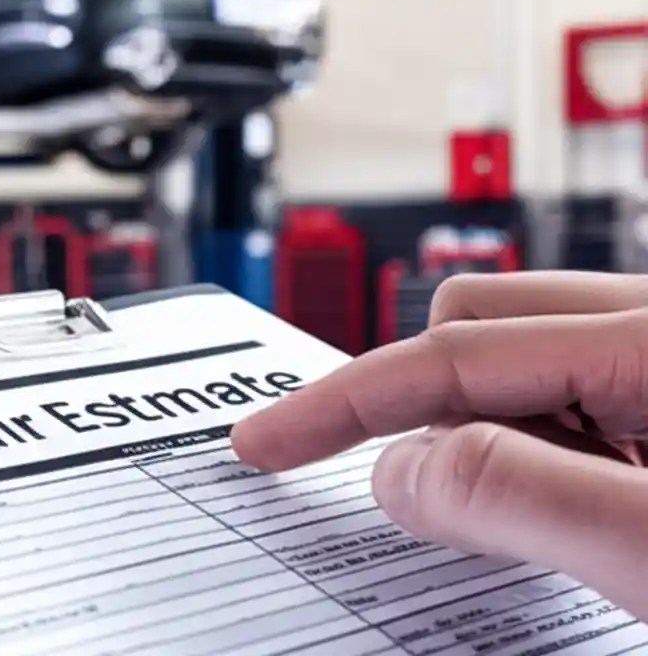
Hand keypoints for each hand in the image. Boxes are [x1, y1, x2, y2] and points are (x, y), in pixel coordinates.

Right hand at [232, 271, 647, 618]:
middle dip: (432, 410)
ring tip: (569, 524)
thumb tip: (398, 471)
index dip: (339, 403)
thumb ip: (514, 495)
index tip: (264, 444)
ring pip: (518, 365)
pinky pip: (564, 400)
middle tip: (460, 504)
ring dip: (501, 442)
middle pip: (474, 328)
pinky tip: (588, 515)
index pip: (449, 354)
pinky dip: (539, 457)